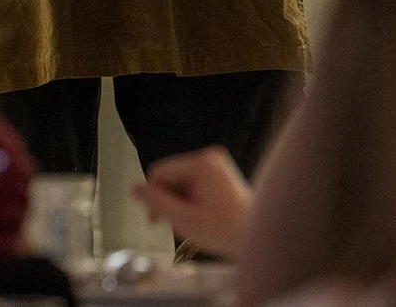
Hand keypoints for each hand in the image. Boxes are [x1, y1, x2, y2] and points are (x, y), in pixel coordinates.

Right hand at [133, 146, 252, 257]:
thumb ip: (156, 203)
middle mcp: (210, 158)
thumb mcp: (183, 219)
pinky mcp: (222, 176)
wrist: (261, 237)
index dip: (155, 197)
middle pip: (172, 177)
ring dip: (181, 204)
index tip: (157, 221)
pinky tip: (199, 220)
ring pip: (182, 183)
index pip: (160, 173)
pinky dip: (192, 203)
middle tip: (172, 226)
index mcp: (202, 163)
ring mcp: (218, 166)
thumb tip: (134, 188)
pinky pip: (195, 186)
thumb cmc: (225, 230)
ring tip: (191, 226)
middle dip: (169, 202)